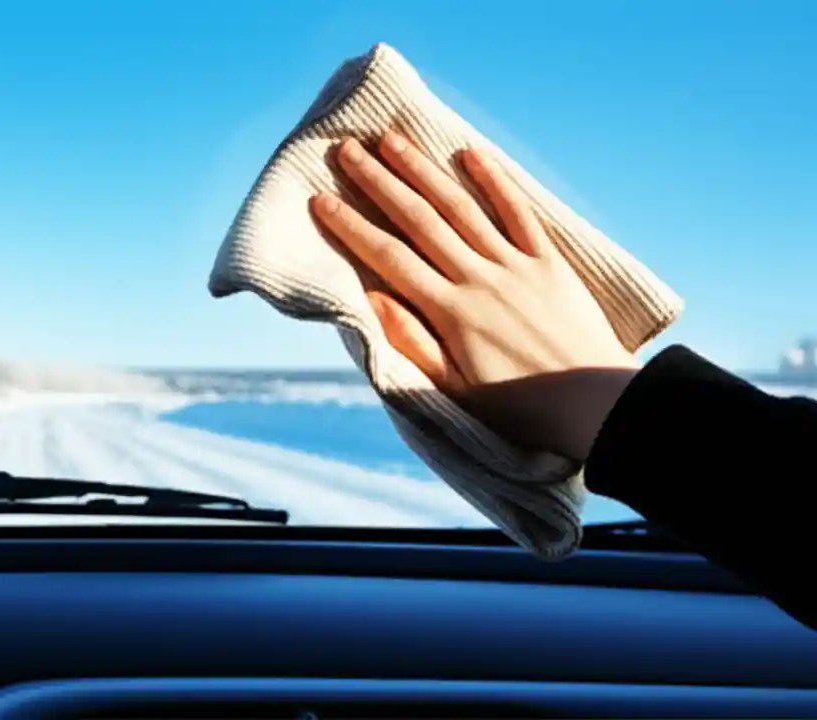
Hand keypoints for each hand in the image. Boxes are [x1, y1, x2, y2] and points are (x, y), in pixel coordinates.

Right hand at [311, 133, 638, 461]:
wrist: (599, 407)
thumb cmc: (520, 408)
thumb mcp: (456, 389)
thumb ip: (413, 342)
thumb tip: (371, 298)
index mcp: (450, 313)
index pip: (389, 258)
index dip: (352, 227)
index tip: (321, 199)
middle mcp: (479, 279)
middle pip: (420, 220)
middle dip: (379, 182)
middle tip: (348, 150)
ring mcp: (516, 266)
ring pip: (462, 207)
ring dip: (424, 171)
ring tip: (393, 141)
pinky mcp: (550, 263)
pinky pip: (518, 213)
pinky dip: (495, 180)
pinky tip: (470, 153)